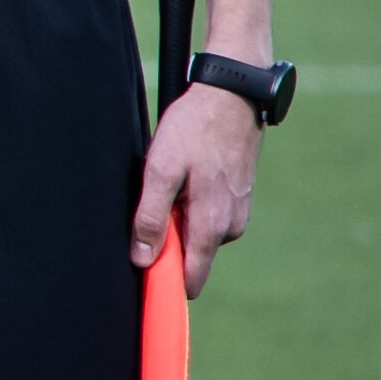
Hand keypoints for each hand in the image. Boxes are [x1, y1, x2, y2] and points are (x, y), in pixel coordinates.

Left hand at [132, 82, 259, 296]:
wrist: (232, 96)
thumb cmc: (194, 129)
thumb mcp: (161, 171)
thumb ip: (151, 217)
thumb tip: (142, 259)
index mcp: (212, 224)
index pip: (191, 277)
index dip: (165, 284)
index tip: (143, 283)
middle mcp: (231, 226)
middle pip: (191, 256)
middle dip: (167, 243)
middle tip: (150, 209)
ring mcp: (238, 212)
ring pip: (198, 234)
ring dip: (178, 221)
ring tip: (170, 185)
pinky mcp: (238, 199)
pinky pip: (208, 217)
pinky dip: (191, 207)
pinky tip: (184, 180)